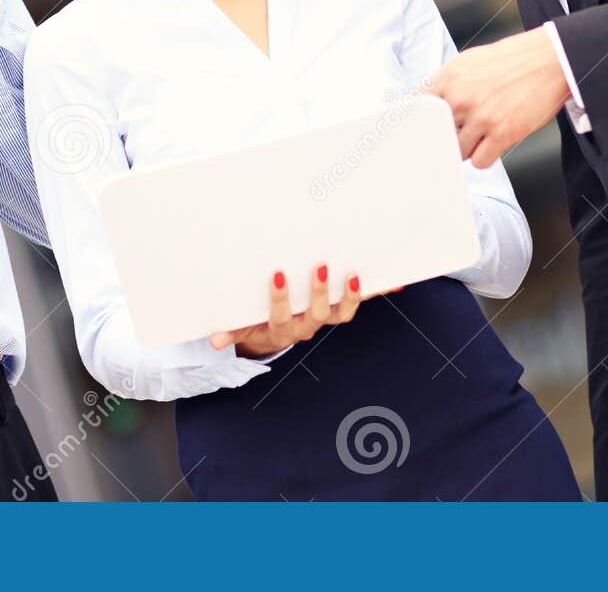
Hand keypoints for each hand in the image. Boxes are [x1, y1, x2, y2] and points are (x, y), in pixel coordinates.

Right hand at [209, 265, 360, 358]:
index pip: (281, 316)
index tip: (278, 276)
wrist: (271, 335)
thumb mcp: (242, 326)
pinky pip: (356, 303)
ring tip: (353, 275)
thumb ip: (231, 331)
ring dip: (351, 296)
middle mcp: (306, 325)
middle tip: (319, 267)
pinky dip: (374, 295)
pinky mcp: (336, 309)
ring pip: (341, 313)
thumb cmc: (255, 323)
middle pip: (317, 315)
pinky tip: (392, 284)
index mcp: (282, 328)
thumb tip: (215, 341)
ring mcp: (323, 318)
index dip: (281, 300)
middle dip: (320, 293)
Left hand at [426, 26, 571, 168]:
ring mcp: (480, 117)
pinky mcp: (502, 134)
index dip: (416, 123)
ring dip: (468, 148)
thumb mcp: (469, 62)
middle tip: (458, 134)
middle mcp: (460, 97)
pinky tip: (493, 144)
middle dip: (446, 137)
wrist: (551, 59)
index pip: (415, 109)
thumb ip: (447, 84)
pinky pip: (479, 162)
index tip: (417, 133)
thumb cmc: (513, 61)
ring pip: (457, 151)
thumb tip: (428, 106)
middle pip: (436, 135)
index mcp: (449, 78)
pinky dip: (484, 157)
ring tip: (483, 134)